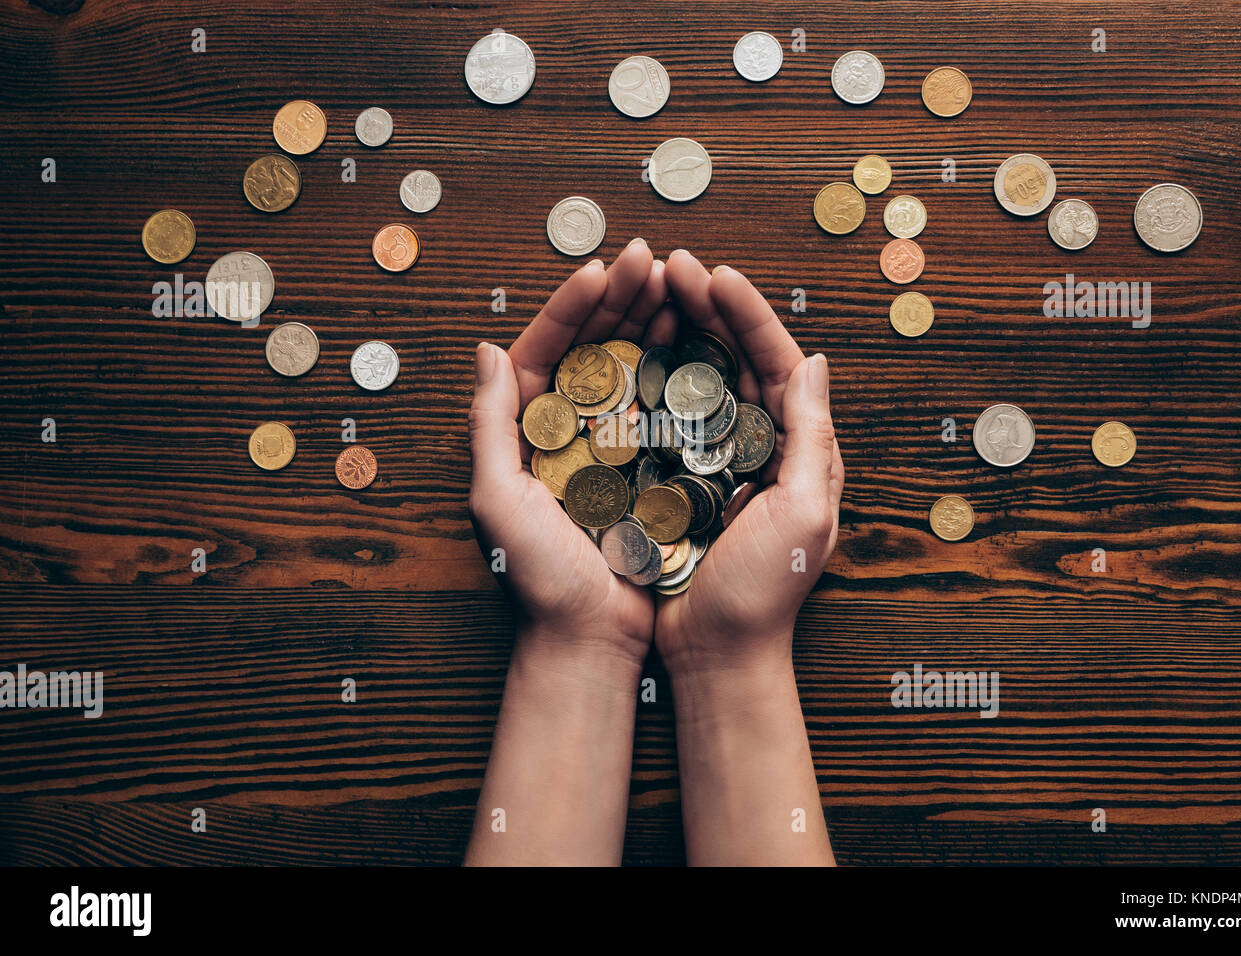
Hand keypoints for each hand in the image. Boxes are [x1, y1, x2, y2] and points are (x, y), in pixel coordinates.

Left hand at [468, 238, 669, 666]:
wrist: (589, 639)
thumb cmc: (537, 578)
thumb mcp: (497, 500)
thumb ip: (489, 426)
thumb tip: (487, 349)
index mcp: (524, 435)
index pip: (545, 352)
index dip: (572, 307)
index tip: (604, 269)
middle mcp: (566, 435)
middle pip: (590, 351)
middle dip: (619, 302)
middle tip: (651, 260)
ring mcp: (609, 450)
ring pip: (629, 371)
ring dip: (650, 324)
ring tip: (676, 285)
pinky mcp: (647, 471)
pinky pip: (661, 410)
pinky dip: (676, 373)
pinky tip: (696, 340)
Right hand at [653, 250, 843, 678]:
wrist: (716, 655)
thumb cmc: (763, 592)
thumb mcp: (804, 512)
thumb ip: (814, 437)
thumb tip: (817, 361)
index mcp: (798, 450)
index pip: (778, 363)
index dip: (748, 314)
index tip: (713, 274)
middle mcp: (759, 447)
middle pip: (735, 359)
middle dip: (706, 308)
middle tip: (670, 266)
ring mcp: (716, 463)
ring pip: (698, 380)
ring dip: (676, 332)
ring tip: (647, 292)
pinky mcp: (677, 482)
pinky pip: (664, 418)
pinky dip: (648, 380)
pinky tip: (624, 350)